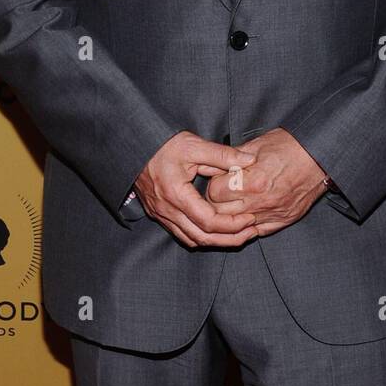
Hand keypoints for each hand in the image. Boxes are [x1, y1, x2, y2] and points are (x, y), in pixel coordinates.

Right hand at [134, 130, 258, 248]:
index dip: (233, 224)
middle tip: (251, 232)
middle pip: (202, 238)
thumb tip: (250, 160)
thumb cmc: (162, 144)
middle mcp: (167, 210)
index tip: (251, 218)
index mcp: (177, 195)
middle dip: (230, 239)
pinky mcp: (158, 214)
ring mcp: (161, 214)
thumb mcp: (194, 145)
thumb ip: (223, 154)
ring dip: (216, 241)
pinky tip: (215, 230)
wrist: (133, 145)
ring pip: (192, 240)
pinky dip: (201, 237)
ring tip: (238, 234)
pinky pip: (181, 234)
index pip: (209, 222)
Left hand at [206, 127, 328, 236]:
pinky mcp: (283, 221)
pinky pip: (255, 232)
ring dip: (230, 215)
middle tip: (222, 190)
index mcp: (253, 181)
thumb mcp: (257, 145)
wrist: (320, 155)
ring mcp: (273, 214)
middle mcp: (261, 202)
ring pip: (236, 226)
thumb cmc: (290, 146)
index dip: (213, 183)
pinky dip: (247, 225)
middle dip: (217, 201)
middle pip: (221, 212)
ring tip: (234, 201)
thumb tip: (211, 165)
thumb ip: (232, 158)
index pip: (215, 192)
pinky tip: (247, 212)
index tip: (219, 177)